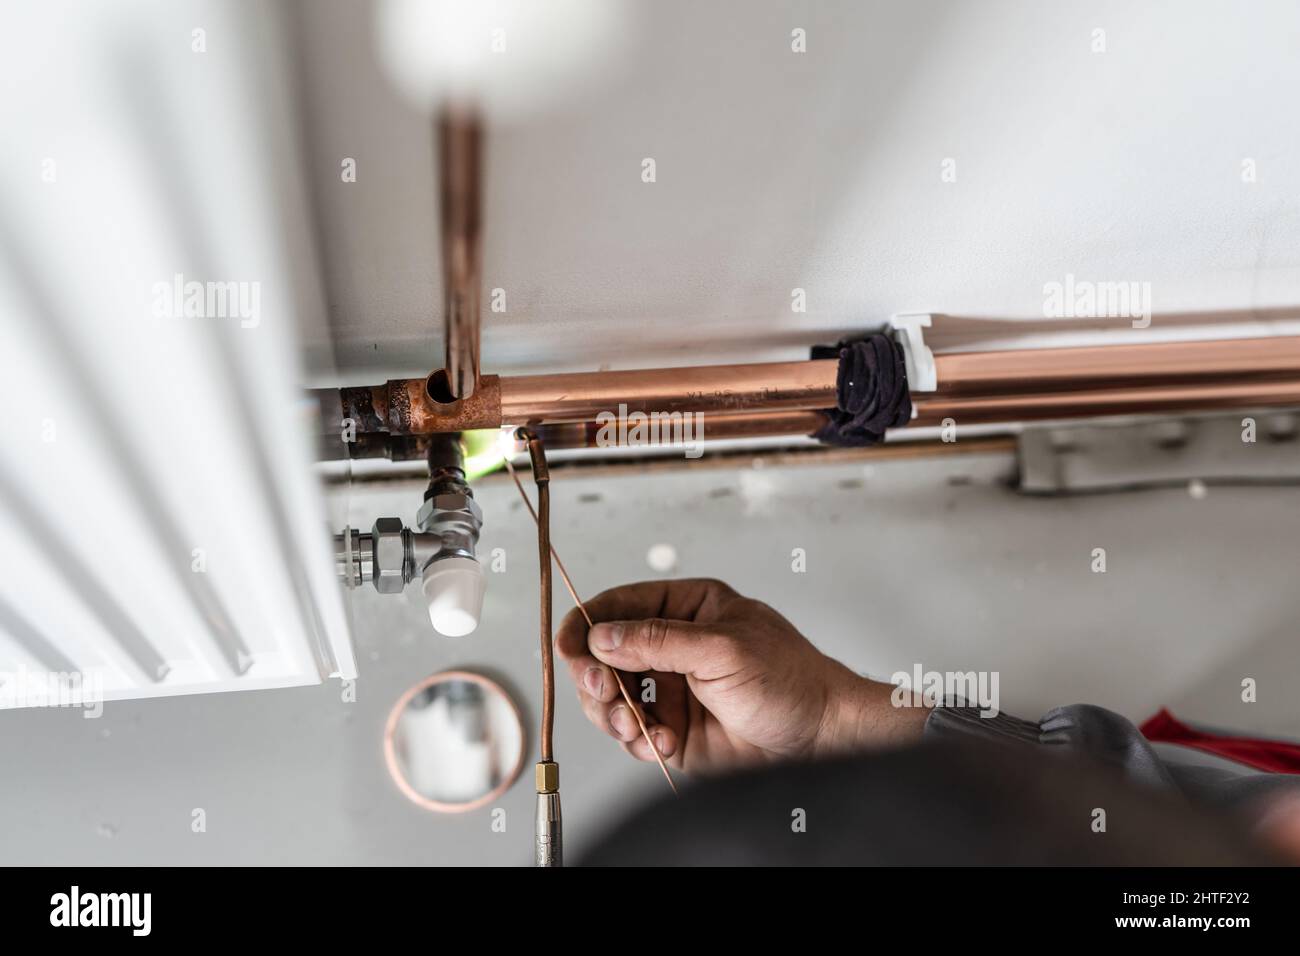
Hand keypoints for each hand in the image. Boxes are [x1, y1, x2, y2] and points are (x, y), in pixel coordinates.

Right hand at [556, 578, 926, 773]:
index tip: (566, 644)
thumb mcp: (722, 648)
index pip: (619, 606)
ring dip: (612, 711)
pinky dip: (637, 740)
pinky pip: (632, 733)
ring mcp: (670, 689)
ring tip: (632, 723)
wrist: (818, 736)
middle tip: (601, 690)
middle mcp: (672, 646)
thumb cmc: (789, 679)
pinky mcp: (671, 729)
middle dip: (594, 675)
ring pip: (610, 697)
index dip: (586, 623)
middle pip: (603, 655)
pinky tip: (660, 741)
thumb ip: (658, 642)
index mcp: (686, 609)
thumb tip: (603, 637)